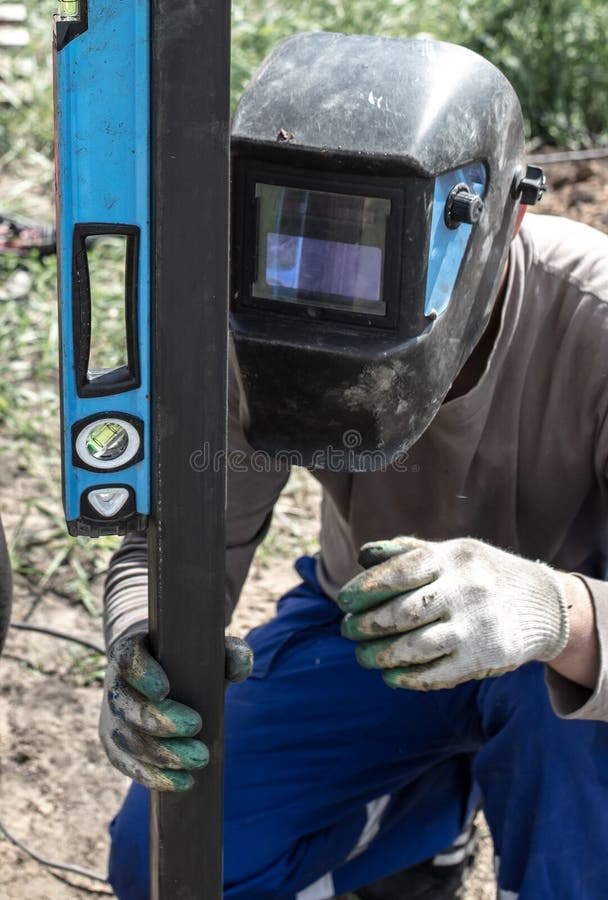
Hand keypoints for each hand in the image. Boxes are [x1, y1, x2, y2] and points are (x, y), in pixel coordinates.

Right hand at [100, 632, 252, 790]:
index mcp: (133, 651)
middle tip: (196, 726)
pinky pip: (128, 765)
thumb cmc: (189, 660)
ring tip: (200, 759)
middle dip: (160, 721)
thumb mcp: (210, 650)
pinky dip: (154, 777)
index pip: (128, 658)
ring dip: (162, 754)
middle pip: (127, 706)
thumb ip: (230, 653)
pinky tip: (183, 782)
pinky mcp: (116, 746)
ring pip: (128, 740)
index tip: (164, 690)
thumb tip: (239, 667)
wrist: (163, 676)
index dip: (141, 674)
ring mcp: (112, 718)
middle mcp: (116, 684)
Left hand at [338, 536, 569, 690]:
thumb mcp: (453, 552)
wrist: (544, 604)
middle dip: (367, 625)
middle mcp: (465, 590)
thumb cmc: (482, 574)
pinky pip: (439, 672)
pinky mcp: (484, 656)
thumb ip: (410, 552)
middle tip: (347, 630)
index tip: (344, 601)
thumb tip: (364, 557)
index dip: (367, 587)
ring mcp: (476, 625)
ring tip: (363, 656)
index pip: (400, 571)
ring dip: (381, 655)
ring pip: (416, 646)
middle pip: (403, 612)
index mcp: (452, 558)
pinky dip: (409, 677)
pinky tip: (390, 675)